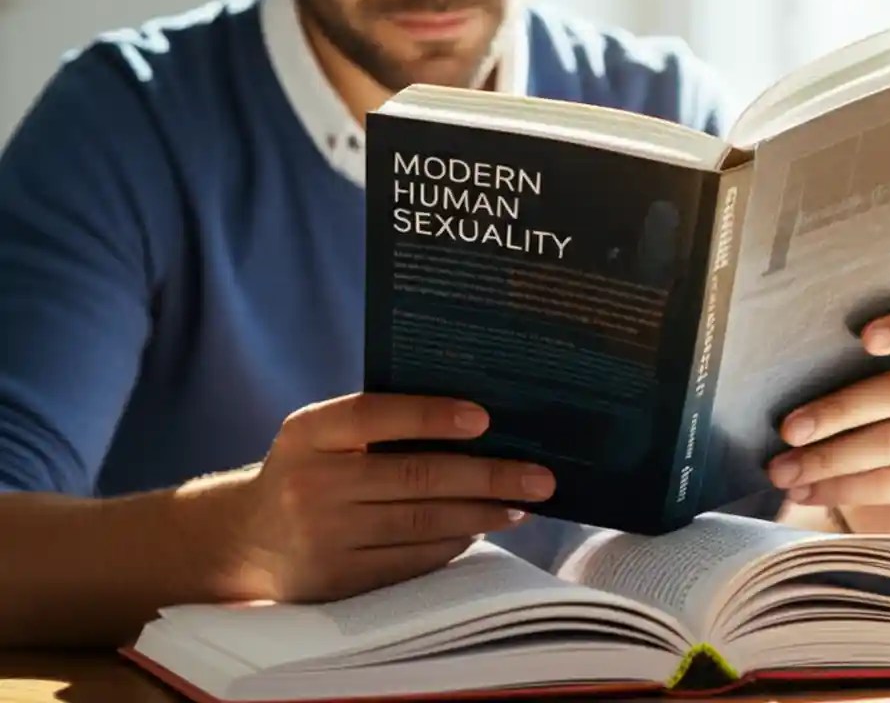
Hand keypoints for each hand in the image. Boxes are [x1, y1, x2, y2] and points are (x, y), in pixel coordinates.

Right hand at [218, 393, 554, 601]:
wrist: (244, 540)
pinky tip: (480, 530)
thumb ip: (377, 424)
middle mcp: (312, 484)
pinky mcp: (338, 581)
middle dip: (486, 476)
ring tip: (521, 505)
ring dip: (481, 514)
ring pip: (421, 524)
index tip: (484, 418)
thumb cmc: (307, 472)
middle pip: (414, 477)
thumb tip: (476, 421)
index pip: (373, 415)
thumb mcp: (321, 437)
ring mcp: (323, 537)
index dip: (430, 416)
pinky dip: (452, 544)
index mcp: (308, 433)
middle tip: (539, 477)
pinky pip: (411, 561)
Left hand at [768, 302, 889, 535]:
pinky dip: (842, 488)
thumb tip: (766, 375)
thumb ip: (825, 379)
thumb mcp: (839, 404)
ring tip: (783, 471)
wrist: (870, 508)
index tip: (865, 338)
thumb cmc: (848, 435)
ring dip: (830, 457)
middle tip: (788, 429)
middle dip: (836, 410)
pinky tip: (806, 491)